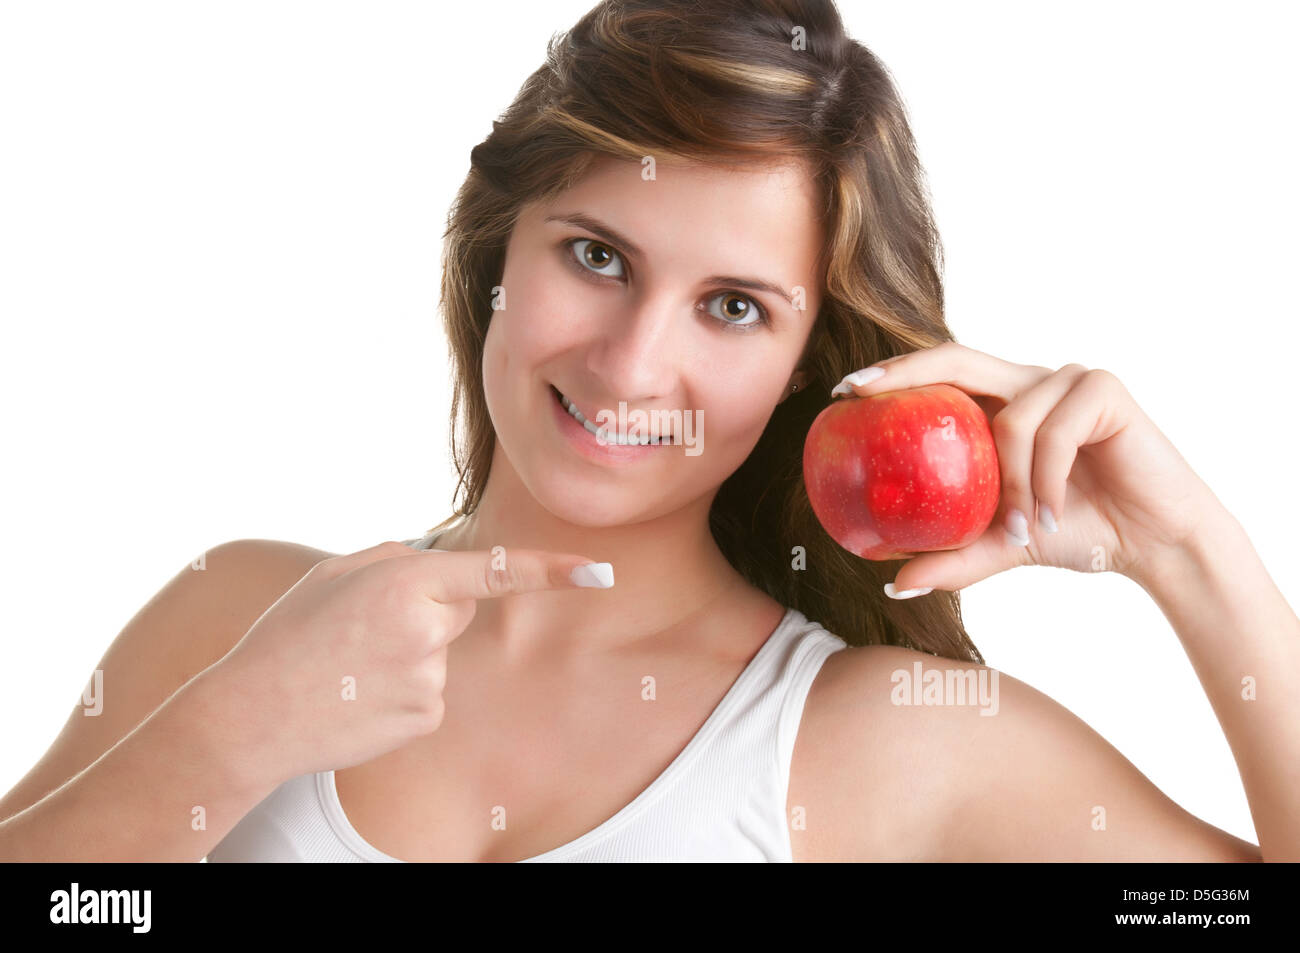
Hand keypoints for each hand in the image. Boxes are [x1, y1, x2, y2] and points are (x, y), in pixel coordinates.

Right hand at [207, 541, 613, 786]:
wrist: (252, 716)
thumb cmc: (289, 636)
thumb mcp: (334, 575)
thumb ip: (396, 560)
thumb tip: (439, 569)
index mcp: (406, 583)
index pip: (495, 571)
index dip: (552, 569)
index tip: (597, 570)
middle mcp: (428, 630)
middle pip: (458, 609)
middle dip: (424, 611)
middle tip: (360, 631)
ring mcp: (430, 679)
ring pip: (441, 652)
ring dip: (407, 655)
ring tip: (350, 666)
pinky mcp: (426, 717)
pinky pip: (430, 691)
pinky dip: (401, 691)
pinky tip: (361, 696)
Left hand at [830, 342, 1222, 593]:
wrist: (1156, 544)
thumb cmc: (1079, 532)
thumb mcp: (1004, 546)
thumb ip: (953, 557)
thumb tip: (894, 584)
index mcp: (1004, 404)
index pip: (940, 374)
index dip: (893, 375)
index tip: (842, 394)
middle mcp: (1031, 381)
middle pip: (958, 359)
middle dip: (906, 372)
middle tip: (860, 394)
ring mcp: (1069, 380)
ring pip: (1011, 418)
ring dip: (1008, 483)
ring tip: (1018, 530)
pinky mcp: (1105, 390)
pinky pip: (1054, 432)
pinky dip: (1045, 479)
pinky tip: (1051, 516)